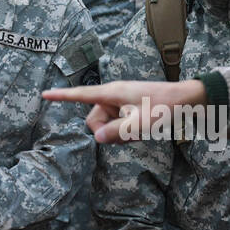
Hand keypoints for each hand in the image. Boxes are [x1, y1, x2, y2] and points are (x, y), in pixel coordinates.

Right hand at [41, 79, 207, 143]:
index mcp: (113, 93)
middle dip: (105, 131)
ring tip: (138, 131)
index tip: (44, 95)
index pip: (81, 95)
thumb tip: (95, 137)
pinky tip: (140, 129)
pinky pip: (115, 124)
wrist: (186, 100)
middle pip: (93, 119)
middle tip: (129, 133)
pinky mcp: (126, 108)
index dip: (62, 96)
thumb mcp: (141, 124)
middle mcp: (113, 95)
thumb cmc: (164, 108)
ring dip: (117, 133)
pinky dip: (124, 131)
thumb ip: (116, 132)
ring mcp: (120, 102)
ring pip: (105, 124)